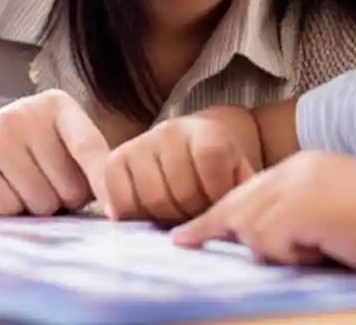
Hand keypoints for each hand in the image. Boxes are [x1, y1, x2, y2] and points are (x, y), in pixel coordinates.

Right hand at [0, 89, 109, 214]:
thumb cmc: (13, 158)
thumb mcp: (50, 146)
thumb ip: (83, 165)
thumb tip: (114, 204)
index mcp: (55, 105)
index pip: (90, 147)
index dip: (105, 182)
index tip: (118, 211)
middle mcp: (25, 113)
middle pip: (68, 188)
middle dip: (58, 200)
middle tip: (33, 184)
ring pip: (39, 202)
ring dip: (29, 208)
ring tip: (11, 186)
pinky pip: (8, 208)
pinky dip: (3, 211)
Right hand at [102, 108, 256, 222]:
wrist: (196, 145)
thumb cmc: (220, 169)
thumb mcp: (238, 176)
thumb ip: (239, 196)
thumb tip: (232, 224)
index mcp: (207, 132)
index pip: (210, 161)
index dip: (216, 193)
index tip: (219, 204)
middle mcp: (170, 131)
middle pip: (180, 191)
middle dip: (192, 214)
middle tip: (197, 215)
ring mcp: (140, 144)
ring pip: (150, 201)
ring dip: (166, 218)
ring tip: (177, 214)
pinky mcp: (116, 160)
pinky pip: (120, 201)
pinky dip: (136, 216)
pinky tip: (152, 214)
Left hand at [170, 151, 355, 276]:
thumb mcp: (339, 217)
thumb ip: (303, 219)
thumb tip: (268, 243)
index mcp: (308, 166)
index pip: (250, 190)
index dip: (218, 214)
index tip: (187, 233)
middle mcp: (296, 168)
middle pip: (238, 205)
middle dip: (211, 226)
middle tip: (181, 241)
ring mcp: (295, 183)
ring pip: (249, 226)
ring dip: (278, 251)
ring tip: (323, 248)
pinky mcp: (296, 205)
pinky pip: (268, 240)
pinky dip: (290, 254)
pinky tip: (325, 247)